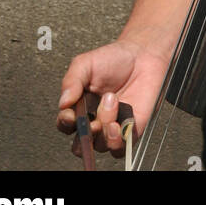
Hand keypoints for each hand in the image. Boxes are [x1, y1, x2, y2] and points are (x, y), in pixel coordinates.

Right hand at [56, 39, 170, 159]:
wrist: (142, 55)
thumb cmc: (113, 59)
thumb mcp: (86, 63)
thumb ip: (72, 81)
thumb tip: (63, 103)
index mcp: (79, 106)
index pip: (65, 124)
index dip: (66, 123)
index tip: (71, 114)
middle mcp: (94, 121)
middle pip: (80, 145)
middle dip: (85, 136)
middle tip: (93, 120)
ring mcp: (111, 128)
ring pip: (100, 146)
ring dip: (105, 129)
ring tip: (113, 101)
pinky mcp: (129, 131)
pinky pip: (120, 149)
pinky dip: (118, 140)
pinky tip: (121, 122)